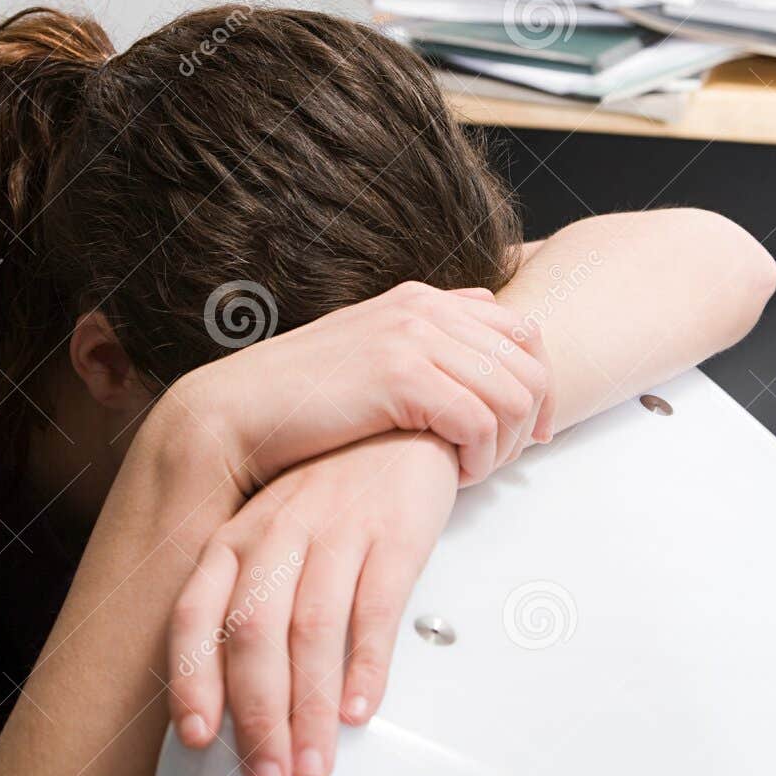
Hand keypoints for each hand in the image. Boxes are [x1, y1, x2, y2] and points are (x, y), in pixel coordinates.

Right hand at [157, 280, 553, 492]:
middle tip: (506, 461)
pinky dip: (480, 457)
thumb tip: (481, 331)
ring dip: (505, 444)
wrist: (238, 414)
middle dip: (530, 419)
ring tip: (473, 471)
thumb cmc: (303, 399)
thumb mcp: (372, 353)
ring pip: (513, 394)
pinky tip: (456, 475)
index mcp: (422, 299)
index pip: (523, 329)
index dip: (538, 383)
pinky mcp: (401, 376)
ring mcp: (414, 337)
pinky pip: (480, 420)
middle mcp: (424, 308)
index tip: (529, 431)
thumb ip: (424, 340)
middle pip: (530, 361)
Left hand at [166, 431, 458, 775]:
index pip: (196, 612)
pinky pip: (375, 606)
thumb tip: (238, 703)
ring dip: (309, 707)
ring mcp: (337, 527)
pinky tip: (359, 709)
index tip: (198, 739)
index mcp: (238, 537)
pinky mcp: (394, 531)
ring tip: (313, 764)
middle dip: (258, 715)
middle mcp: (278, 529)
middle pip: (253, 631)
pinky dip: (365, 665)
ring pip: (311, 628)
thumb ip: (254, 603)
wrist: (406, 427)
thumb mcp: (278, 537)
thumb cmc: (336, 493)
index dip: (192, 679)